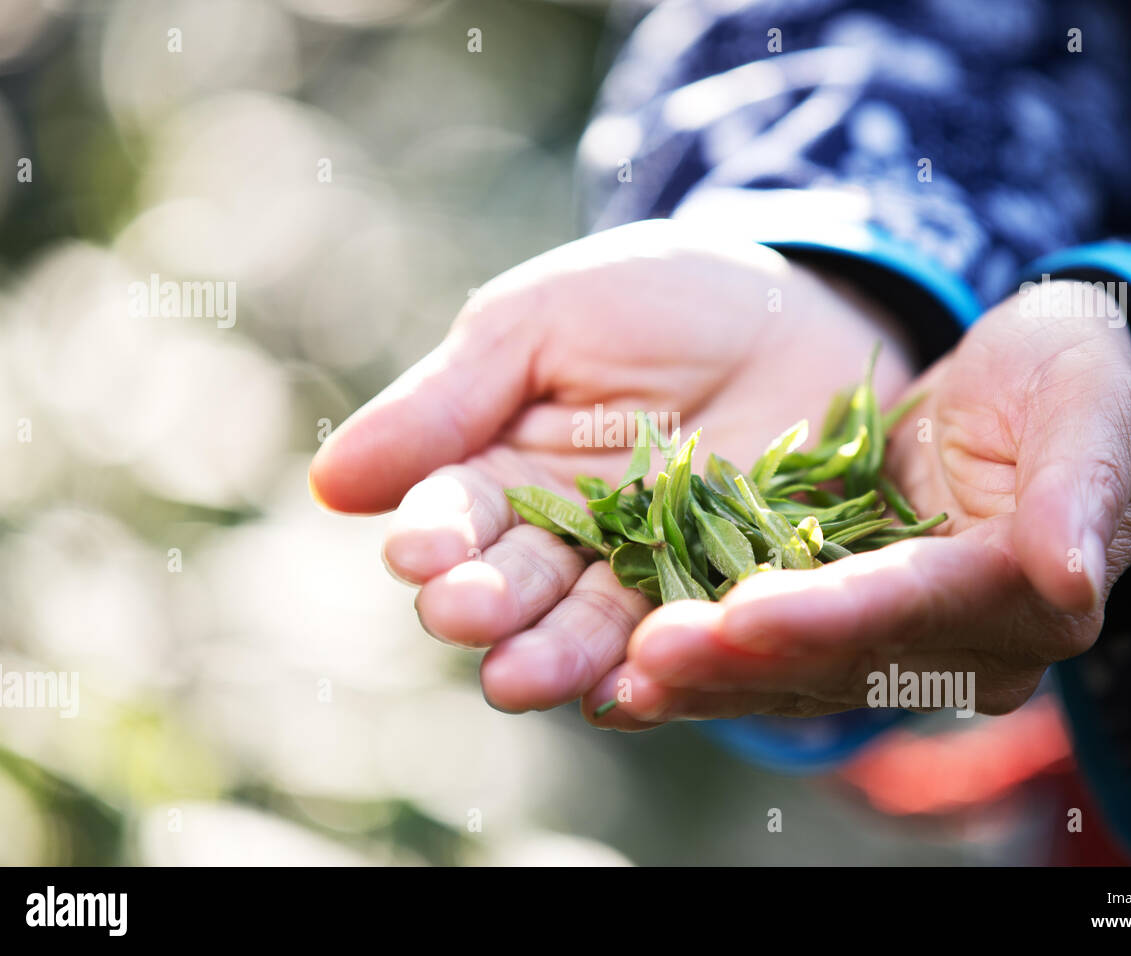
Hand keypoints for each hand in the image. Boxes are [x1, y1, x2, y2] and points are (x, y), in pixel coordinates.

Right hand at [308, 219, 915, 712]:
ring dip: (553, 653)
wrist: (800, 309)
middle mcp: (564, 536)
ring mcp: (645, 571)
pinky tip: (629, 684)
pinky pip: (686, 634)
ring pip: (589, 625)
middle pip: (514, 585)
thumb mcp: (544, 320)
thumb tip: (330, 482)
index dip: (434, 536)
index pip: (454, 515)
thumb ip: (448, 401)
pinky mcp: (725, 592)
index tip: (418, 551)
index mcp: (503, 469)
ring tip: (521, 677)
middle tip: (467, 615)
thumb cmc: (659, 299)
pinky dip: (654, 664)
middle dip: (488, 603)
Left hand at [591, 280, 1130, 728]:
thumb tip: (1071, 580)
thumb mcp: (1091, 404)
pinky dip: (702, 665)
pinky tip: (624, 673)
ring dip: (706, 677)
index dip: (833, 614)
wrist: (1029, 390)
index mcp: (1020, 598)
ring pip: (790, 673)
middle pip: (838, 657)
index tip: (745, 613)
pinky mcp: (838, 625)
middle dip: (741, 658)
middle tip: (646, 654)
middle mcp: (955, 645)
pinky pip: (765, 655)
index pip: (917, 606)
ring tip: (619, 676)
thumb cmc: (1069, 379)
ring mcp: (892, 644)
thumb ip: (1079, 487)